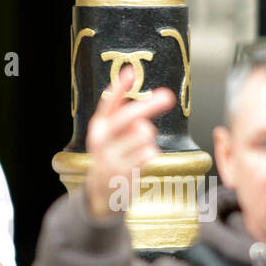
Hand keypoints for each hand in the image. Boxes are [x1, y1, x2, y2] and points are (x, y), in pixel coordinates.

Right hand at [84, 66, 175, 218]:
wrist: (101, 193)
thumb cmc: (112, 155)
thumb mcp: (111, 135)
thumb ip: (124, 117)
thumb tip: (144, 112)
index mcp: (98, 126)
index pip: (108, 103)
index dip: (119, 87)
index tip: (130, 71)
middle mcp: (101, 140)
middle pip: (129, 116)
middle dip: (149, 105)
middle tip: (167, 96)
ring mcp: (111, 157)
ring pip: (144, 134)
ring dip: (149, 138)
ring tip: (140, 146)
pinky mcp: (124, 173)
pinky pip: (150, 153)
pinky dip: (151, 153)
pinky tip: (140, 160)